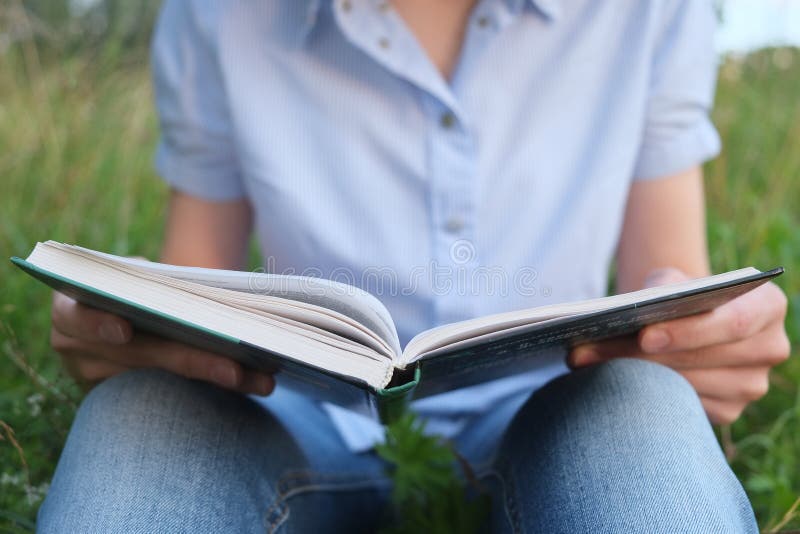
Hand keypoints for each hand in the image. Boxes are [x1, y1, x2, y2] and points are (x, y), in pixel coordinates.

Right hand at [50, 291, 274, 394]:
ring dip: (217, 381)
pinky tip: (251, 385)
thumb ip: (156, 282)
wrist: (135, 306)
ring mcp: (97, 379)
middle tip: (236, 368)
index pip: (74, 316)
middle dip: (192, 361)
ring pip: (163, 385)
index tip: (125, 330)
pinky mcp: (121, 402)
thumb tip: (207, 292)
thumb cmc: (139, 283)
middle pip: (139, 358)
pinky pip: (172, 399)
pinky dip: (216, 390)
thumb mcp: (139, 275)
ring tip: (261, 380)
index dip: (96, 323)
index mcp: (69, 307)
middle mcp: (75, 348)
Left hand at [568, 267, 790, 423]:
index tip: (643, 336)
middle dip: (639, 355)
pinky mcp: (729, 411)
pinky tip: (604, 382)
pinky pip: (681, 407)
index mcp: (767, 307)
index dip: (687, 331)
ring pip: (685, 386)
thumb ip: (660, 288)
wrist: (688, 320)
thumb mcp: (673, 280)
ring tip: (582, 362)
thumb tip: (625, 315)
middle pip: (702, 359)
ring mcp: (752, 385)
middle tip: (587, 351)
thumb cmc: (679, 295)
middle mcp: (769, 348)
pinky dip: (640, 394)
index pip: (732, 323)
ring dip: (629, 376)